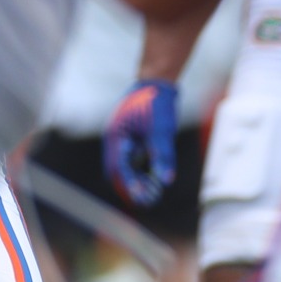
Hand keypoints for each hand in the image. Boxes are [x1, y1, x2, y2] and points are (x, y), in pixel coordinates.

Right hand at [104, 78, 179, 207]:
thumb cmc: (157, 103)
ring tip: (152, 193)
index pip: (118, 169)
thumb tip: (165, 180)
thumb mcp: (162, 130)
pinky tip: (151, 178)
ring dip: (135, 181)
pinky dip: (138, 171)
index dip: (129, 186)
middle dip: (130, 187)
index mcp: (115, 137)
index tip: (142, 199)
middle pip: (117, 171)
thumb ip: (163, 155)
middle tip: (148, 201)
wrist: (156, 80)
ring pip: (123, 167)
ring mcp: (120, 138)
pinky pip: (130, 160)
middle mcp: (114, 140)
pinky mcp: (129, 138)